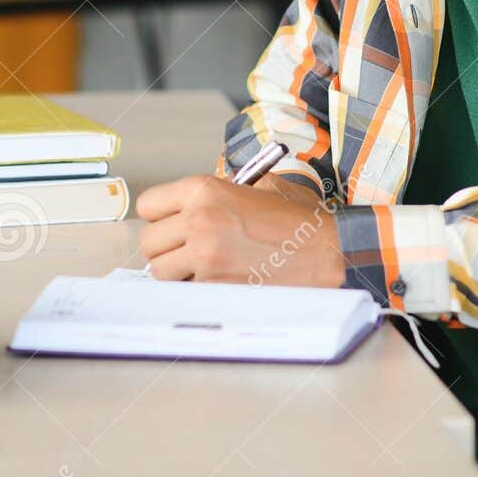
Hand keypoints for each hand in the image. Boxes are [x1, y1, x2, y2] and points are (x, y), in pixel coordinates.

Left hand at [134, 174, 344, 285]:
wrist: (329, 251)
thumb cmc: (300, 220)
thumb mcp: (261, 186)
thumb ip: (223, 190)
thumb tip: (194, 206)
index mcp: (204, 189)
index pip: (148, 205)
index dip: (159, 216)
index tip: (170, 223)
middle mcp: (198, 220)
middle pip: (148, 241)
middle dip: (164, 248)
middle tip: (185, 250)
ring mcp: (206, 256)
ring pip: (160, 271)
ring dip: (176, 272)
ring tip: (202, 267)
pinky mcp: (217, 285)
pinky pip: (186, 290)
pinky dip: (197, 289)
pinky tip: (221, 280)